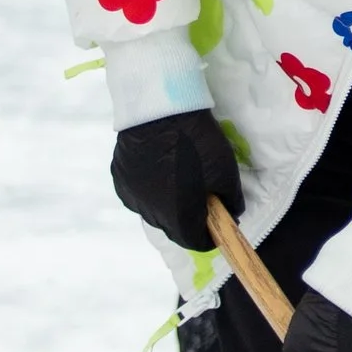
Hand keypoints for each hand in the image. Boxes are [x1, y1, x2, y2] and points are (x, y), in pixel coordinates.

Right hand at [111, 108, 241, 251]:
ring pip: (155, 211)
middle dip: (191, 219)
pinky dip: (152, 189)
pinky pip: (140, 193)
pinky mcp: (120, 178)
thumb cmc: (197, 142)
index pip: (195, 242)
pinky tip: (160, 169)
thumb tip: (230, 213)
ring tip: (180, 180)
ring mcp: (132, 196)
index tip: (220, 222)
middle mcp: (150, 214)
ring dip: (169, 204)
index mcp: (177, 217)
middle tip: (203, 197)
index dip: (210, 236)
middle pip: (174, 228)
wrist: (159, 108)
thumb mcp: (226, 172)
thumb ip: (231, 200)